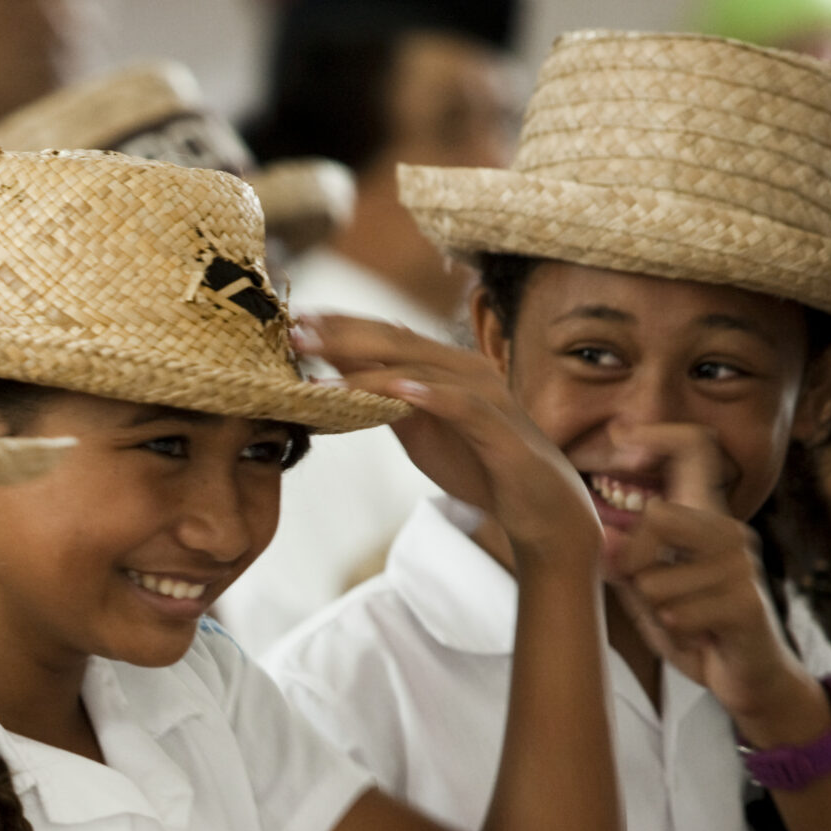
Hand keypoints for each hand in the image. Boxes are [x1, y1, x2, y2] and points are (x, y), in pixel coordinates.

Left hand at [294, 313, 600, 567]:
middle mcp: (464, 370)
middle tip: (295, 331)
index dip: (339, 327)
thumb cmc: (477, 465)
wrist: (537, 508)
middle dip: (343, 336)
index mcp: (443, 367)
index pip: (385, 337)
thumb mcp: (415, 431)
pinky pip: (463, 406)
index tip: (293, 322)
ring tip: (327, 367)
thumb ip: (381, 402)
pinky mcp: (500, 429)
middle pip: (397, 343)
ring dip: (371, 368)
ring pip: (422, 370)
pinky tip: (399, 389)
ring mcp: (484, 395)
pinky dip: (431, 394)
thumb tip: (334, 378)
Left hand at [599, 421, 828, 741]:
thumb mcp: (649, 591)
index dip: (660, 433)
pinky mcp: (747, 604)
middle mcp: (729, 532)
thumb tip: (597, 534)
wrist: (750, 679)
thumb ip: (624, 561)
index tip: (621, 436)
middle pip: (659, 514)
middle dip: (634, 561)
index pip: (697, 450)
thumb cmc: (695, 627)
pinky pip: (677, 612)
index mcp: (705, 519)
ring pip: (658, 576)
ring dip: (656, 608)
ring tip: (682, 618)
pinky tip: (699, 636)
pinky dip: (674, 631)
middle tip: (647, 591)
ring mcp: (742, 567)